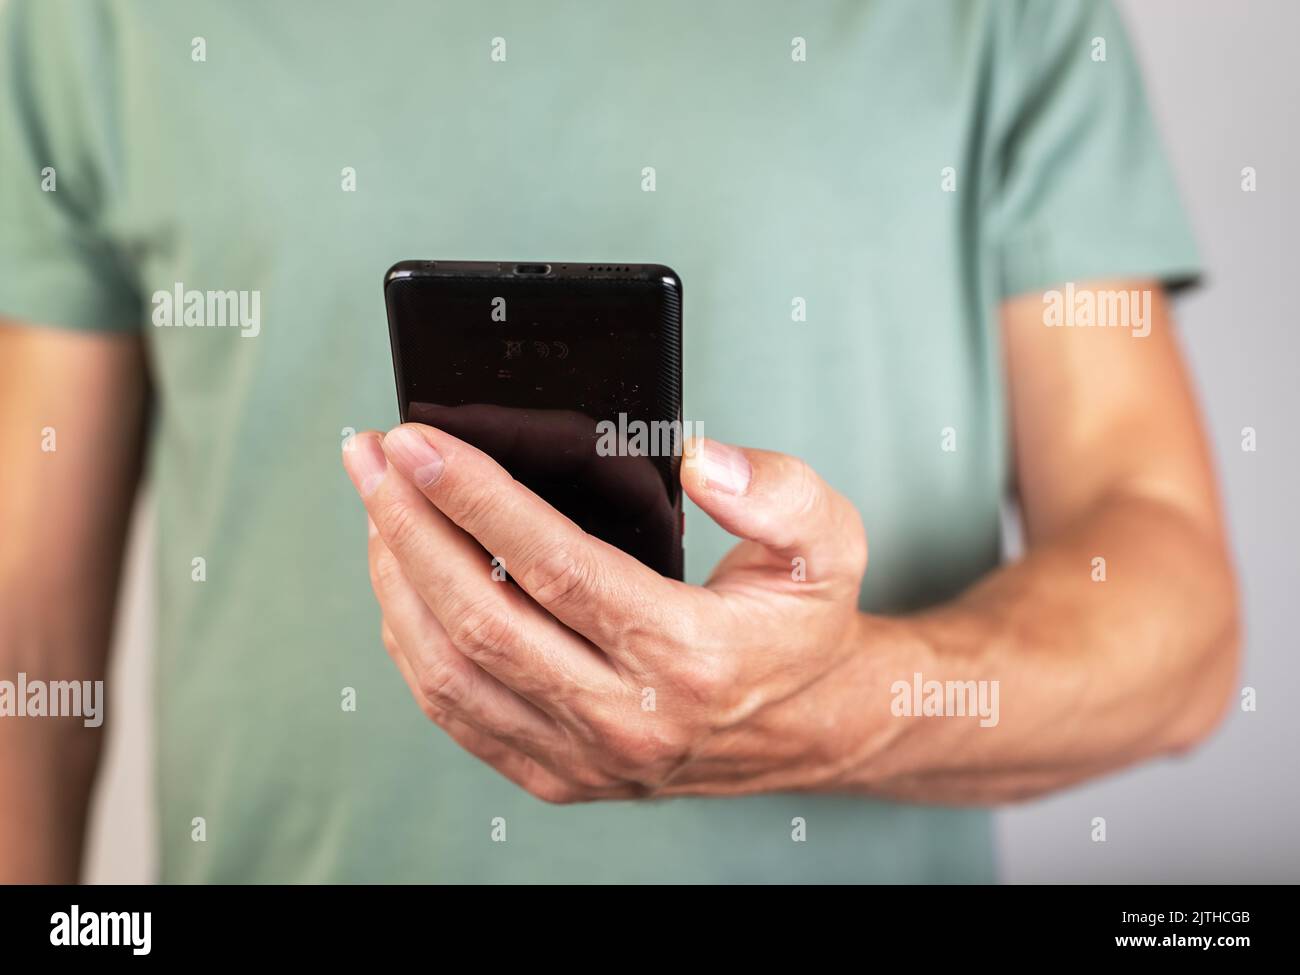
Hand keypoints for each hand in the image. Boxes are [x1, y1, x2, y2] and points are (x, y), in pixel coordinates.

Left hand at [343, 423, 883, 801]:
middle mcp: (627, 720)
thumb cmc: (800, 626)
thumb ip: (777, 492)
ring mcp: (583, 756)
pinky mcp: (555, 773)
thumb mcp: (826, 544)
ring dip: (396, 580)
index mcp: (687, 656)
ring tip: (377, 506)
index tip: (419, 443)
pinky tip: (403, 581)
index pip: (554, 567)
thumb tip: (696, 460)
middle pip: (479, 617)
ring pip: (449, 670)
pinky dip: (412, 641)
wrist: (805, 727)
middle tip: (371, 458)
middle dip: (409, 525)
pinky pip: (455, 711)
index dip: (476, 498)